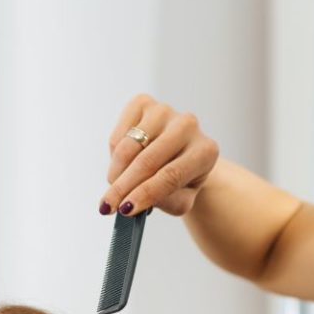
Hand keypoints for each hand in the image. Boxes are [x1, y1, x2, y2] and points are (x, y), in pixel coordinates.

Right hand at [99, 94, 218, 217]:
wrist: (180, 154)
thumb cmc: (181, 181)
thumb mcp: (180, 200)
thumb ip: (163, 202)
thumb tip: (133, 201)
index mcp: (205, 151)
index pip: (170, 176)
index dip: (145, 194)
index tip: (125, 210)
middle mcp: (188, 125)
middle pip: (147, 161)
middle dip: (123, 187)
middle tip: (108, 206)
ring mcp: (165, 111)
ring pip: (129, 147)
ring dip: (116, 173)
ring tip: (113, 191)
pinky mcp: (143, 103)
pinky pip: (119, 135)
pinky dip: (113, 156)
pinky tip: (121, 167)